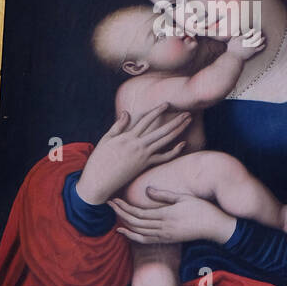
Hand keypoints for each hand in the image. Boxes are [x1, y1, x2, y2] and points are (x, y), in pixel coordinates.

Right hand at [74, 105, 190, 205]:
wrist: (99, 182)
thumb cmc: (99, 160)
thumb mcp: (106, 140)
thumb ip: (118, 126)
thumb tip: (127, 112)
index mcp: (127, 137)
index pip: (146, 120)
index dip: (157, 111)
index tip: (167, 103)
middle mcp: (138, 145)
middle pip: (161, 130)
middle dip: (175, 121)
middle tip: (187, 113)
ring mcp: (143, 156)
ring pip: (165, 141)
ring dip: (178, 131)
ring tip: (187, 123)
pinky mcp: (145, 166)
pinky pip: (163, 158)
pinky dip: (174, 151)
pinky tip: (183, 145)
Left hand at [110, 188, 236, 245]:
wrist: (215, 227)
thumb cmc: (201, 209)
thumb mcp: (183, 198)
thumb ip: (164, 195)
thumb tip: (147, 190)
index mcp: (166, 214)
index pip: (138, 211)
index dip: (124, 206)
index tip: (114, 199)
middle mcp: (163, 227)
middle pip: (135, 221)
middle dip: (120, 213)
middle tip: (108, 203)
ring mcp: (165, 235)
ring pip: (138, 232)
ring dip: (123, 223)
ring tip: (113, 215)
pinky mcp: (167, 240)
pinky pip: (145, 240)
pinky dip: (132, 236)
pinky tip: (123, 231)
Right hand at [227, 28, 264, 59]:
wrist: (234, 58)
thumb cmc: (232, 49)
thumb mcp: (232, 40)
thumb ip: (235, 34)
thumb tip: (238, 29)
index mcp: (243, 38)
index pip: (249, 33)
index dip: (252, 31)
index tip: (254, 29)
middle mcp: (248, 42)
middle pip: (255, 37)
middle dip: (258, 34)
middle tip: (261, 32)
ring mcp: (251, 47)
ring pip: (258, 42)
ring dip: (262, 39)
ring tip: (264, 37)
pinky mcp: (252, 52)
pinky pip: (258, 49)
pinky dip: (262, 47)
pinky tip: (264, 45)